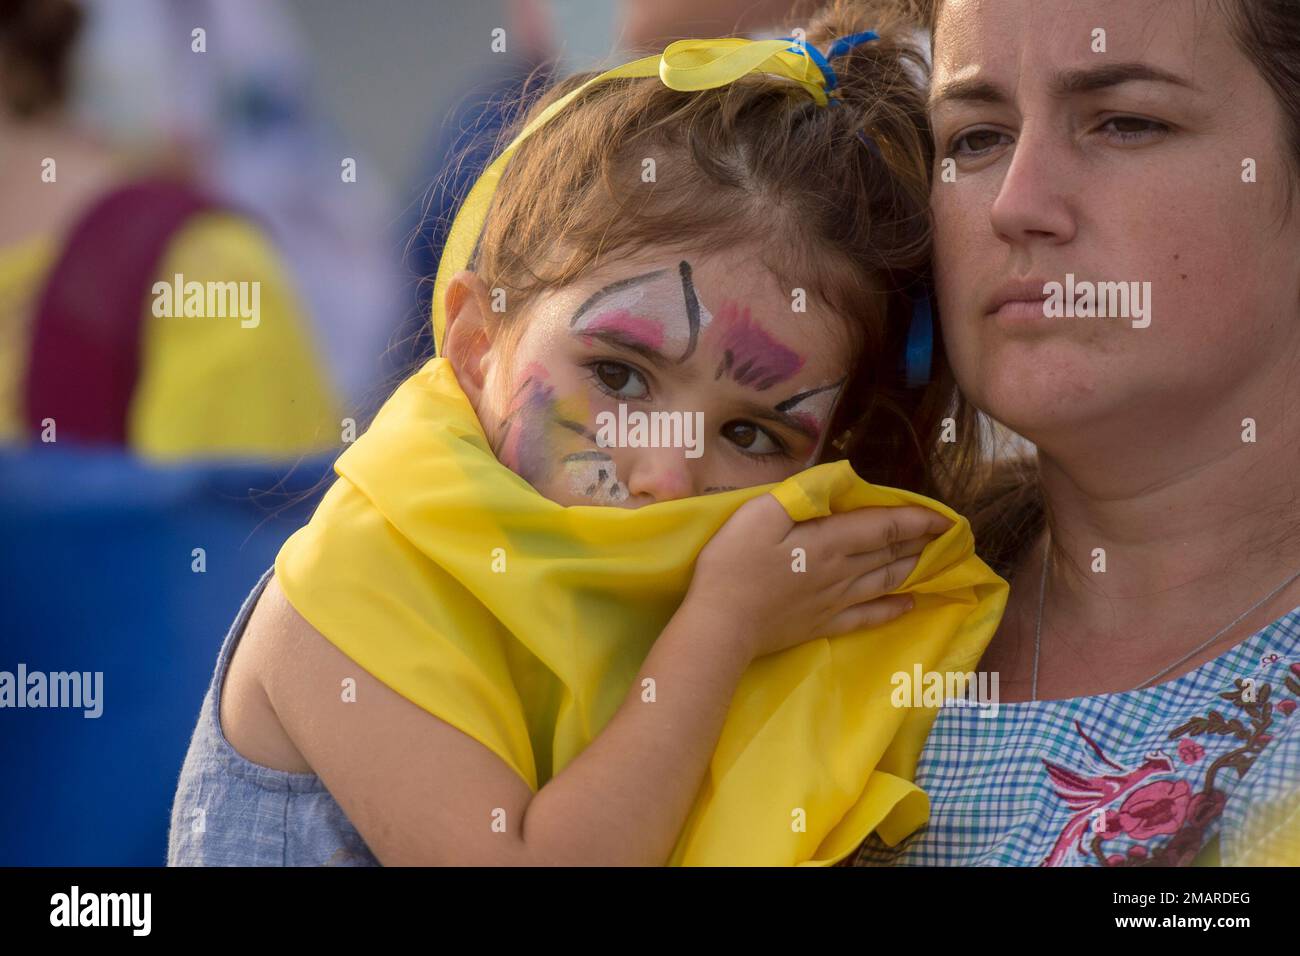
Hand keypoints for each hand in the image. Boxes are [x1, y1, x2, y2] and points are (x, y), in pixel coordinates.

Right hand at [685, 493, 952, 661]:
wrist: (720, 625)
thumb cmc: (733, 563)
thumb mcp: (761, 513)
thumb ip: (804, 495)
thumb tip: (840, 480)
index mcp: (829, 541)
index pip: (884, 526)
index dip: (917, 519)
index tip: (946, 517)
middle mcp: (842, 571)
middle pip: (890, 552)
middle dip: (921, 541)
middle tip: (948, 536)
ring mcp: (835, 601)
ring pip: (885, 581)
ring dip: (913, 568)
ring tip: (934, 560)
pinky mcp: (823, 624)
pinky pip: (868, 616)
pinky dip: (892, 609)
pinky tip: (909, 605)